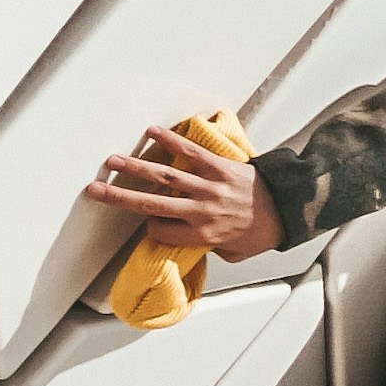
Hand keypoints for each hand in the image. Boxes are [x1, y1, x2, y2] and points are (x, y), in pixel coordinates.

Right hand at [87, 124, 280, 259]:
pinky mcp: (221, 167)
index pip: (161, 231)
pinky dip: (170, 140)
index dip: (151, 227)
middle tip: (94, 190)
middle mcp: (201, 211)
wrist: (292, 209)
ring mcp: (210, 187)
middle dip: (119, 197)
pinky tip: (152, 131)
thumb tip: (195, 245)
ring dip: (135, 167)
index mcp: (203, 235)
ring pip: (165, 176)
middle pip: (151, 204)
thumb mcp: (236, 254)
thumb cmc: (265, 232)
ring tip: (111, 161)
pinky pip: (191, 152)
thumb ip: (212, 250)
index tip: (150, 222)